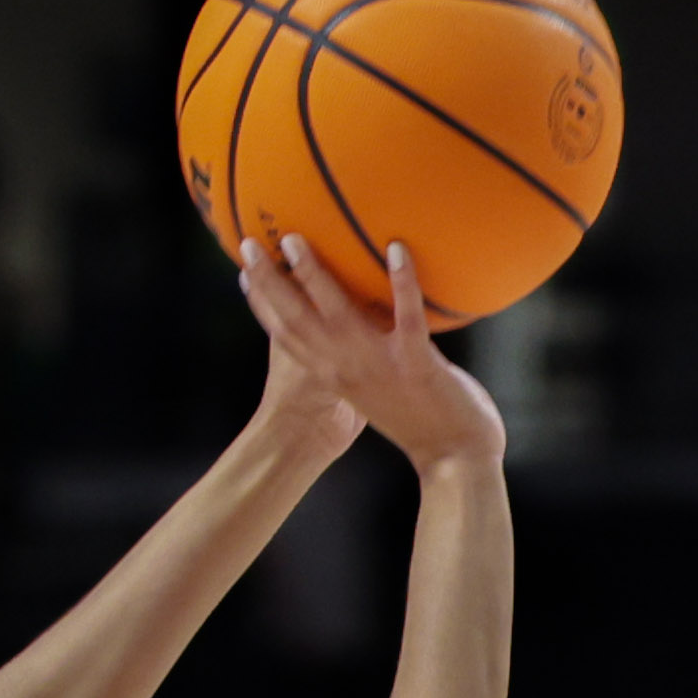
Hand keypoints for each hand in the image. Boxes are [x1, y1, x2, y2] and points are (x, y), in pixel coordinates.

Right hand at [237, 235, 504, 474]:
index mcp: (334, 375)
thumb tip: (355, 321)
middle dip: (270, 282)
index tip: (244, 269)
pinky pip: (407, 317)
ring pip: (339, 315)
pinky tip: (396, 249)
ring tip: (296, 240)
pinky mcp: (417, 365)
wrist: (453, 457)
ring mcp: (380, 366)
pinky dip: (402, 282)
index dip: (262, 303)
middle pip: (298, 321)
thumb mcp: (375, 387)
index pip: (288, 336)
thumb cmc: (419, 418)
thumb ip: (358, 357)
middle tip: (252, 244)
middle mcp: (348, 370)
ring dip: (315, 276)